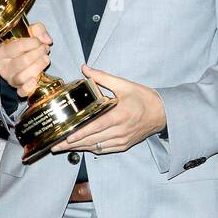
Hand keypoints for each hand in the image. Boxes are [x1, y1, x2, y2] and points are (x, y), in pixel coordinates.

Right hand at [0, 21, 52, 97]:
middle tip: (45, 49)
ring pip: (23, 76)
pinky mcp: (19, 90)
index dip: (33, 42)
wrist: (20, 64)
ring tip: (46, 59)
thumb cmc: (23, 48)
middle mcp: (4, 67)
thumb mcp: (27, 33)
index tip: (40, 41)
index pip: (18, 46)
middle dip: (38, 53)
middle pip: (23, 61)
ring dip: (38, 66)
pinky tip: (36, 79)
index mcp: (1, 53)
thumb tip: (46, 39)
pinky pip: (22, 92)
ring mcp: (11, 80)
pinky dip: (29, 87)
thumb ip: (37, 29)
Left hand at [50, 66, 165, 154]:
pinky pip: (104, 149)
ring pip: (97, 147)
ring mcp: (122, 140)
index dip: (80, 133)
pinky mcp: (124, 145)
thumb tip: (84, 69)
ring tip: (63, 147)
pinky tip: (80, 147)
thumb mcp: (124, 84)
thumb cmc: (143, 98)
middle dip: (72, 144)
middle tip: (56, 145)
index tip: (66, 136)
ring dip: (79, 148)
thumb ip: (102, 77)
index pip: (96, 126)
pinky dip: (91, 148)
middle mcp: (120, 130)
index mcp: (120, 115)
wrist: (161, 113)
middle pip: (92, 140)